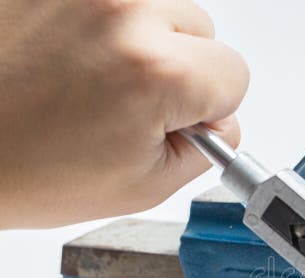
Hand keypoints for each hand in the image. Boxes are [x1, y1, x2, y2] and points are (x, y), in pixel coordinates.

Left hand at [0, 0, 248, 228]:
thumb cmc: (22, 168)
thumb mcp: (140, 186)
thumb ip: (204, 149)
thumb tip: (220, 118)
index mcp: (154, 70)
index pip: (235, 73)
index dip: (209, 106)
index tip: (173, 119)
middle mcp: (122, 9)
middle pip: (200, 28)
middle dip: (177, 65)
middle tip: (122, 100)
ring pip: (157, 3)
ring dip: (138, 37)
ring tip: (87, 74)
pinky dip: (97, 21)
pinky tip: (66, 53)